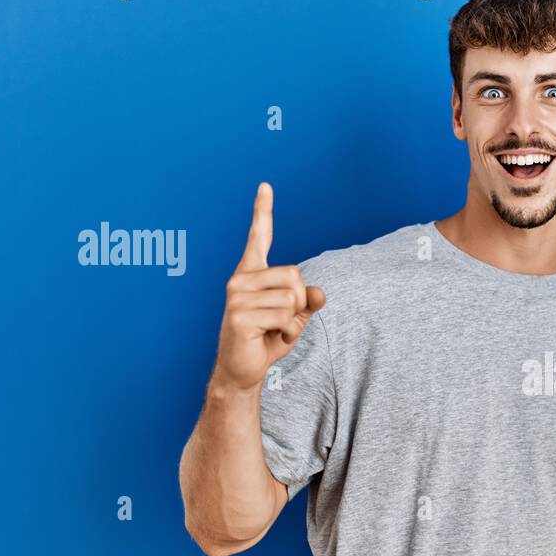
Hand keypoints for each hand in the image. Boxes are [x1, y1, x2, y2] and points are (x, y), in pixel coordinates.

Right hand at [212, 183, 325, 392]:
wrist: (243, 370)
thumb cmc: (267, 339)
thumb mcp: (294, 317)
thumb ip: (308, 301)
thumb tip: (319, 293)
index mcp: (252, 273)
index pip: (259, 237)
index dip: (262, 211)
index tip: (265, 186)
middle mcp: (240, 279)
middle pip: (295, 275)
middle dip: (299, 302)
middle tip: (281, 320)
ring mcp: (236, 296)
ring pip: (292, 299)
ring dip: (293, 321)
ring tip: (273, 330)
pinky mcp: (239, 315)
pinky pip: (284, 317)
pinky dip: (287, 334)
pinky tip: (270, 339)